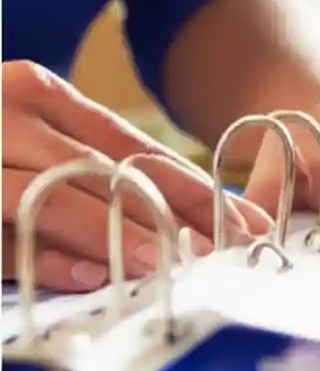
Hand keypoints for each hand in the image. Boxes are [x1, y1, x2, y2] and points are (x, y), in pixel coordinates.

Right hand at [1, 61, 270, 291]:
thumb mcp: (27, 135)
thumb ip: (90, 164)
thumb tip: (176, 218)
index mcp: (38, 94)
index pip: (132, 147)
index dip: (194, 188)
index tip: (244, 222)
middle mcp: (7, 116)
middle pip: (105, 169)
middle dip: (171, 214)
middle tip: (219, 252)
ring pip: (52, 196)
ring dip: (115, 233)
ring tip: (166, 264)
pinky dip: (43, 258)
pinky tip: (90, 276)